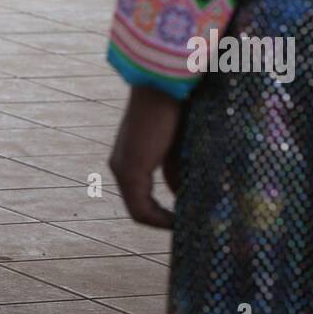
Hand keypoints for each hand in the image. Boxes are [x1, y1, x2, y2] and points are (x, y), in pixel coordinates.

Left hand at [108, 85, 186, 227]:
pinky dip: (160, 220)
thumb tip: (184, 200)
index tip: (189, 219)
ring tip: (190, 225)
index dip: (165, 214)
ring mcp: (122, 169)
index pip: (145, 198)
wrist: (166, 85)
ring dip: (164, 221)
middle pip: (142, 207)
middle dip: (166, 220)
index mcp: (132, 158)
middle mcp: (120, 166)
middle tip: (192, 227)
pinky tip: (180, 221)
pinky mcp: (130, 171)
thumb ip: (178, 173)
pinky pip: (141, 210)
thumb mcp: (180, 148)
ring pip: (141, 212)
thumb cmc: (177, 109)